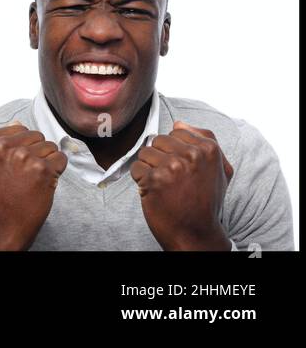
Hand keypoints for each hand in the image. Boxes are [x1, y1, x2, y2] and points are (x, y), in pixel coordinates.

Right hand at [0, 122, 66, 249]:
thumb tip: (15, 124)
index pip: (20, 129)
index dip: (24, 147)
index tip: (19, 164)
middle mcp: (4, 144)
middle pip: (36, 136)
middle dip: (37, 153)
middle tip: (29, 174)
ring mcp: (24, 156)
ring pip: (50, 147)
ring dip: (48, 162)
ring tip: (36, 180)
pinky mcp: (42, 170)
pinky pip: (61, 159)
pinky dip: (58, 171)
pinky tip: (46, 182)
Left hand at [130, 120, 233, 249]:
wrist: (196, 233)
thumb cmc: (205, 201)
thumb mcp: (218, 170)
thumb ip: (205, 141)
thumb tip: (179, 122)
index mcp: (209, 149)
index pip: (176, 131)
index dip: (175, 150)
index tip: (184, 168)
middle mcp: (191, 155)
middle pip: (158, 140)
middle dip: (161, 158)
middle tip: (173, 180)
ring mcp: (172, 167)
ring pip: (145, 153)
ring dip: (150, 169)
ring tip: (165, 186)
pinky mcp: (154, 179)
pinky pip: (136, 168)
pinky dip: (141, 181)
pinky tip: (155, 192)